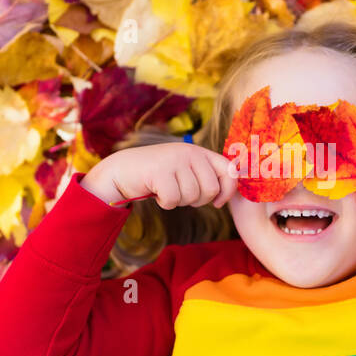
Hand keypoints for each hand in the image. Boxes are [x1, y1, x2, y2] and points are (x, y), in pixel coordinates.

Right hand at [80, 142, 237, 209]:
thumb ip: (206, 174)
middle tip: (181, 194)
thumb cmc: (159, 175)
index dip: (228, 191)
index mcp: (200, 152)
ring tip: (167, 190)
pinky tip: (157, 193)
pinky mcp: (159, 172)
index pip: (228, 171)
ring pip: (192, 197)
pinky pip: (173, 200)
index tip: (218, 203)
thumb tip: (232, 191)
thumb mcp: (186, 169)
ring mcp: (174, 160)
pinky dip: (165, 203)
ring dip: (179, 201)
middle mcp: (189, 152)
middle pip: (210, 190)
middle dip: (198, 200)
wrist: (124, 170)